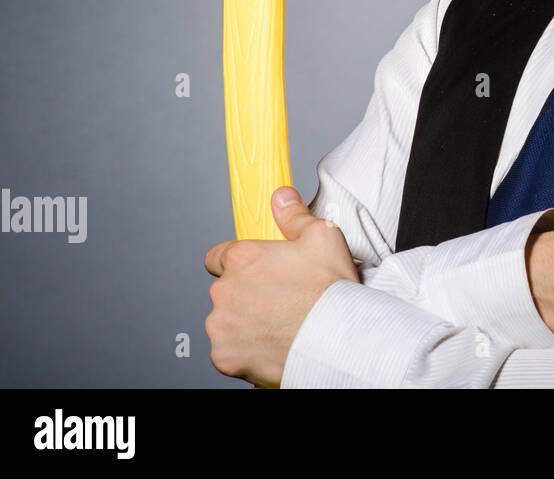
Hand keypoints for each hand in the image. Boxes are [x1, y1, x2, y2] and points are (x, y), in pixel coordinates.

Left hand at [204, 187, 358, 387]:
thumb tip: (280, 196)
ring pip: (226, 322)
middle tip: (278, 301)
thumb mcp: (322, 237)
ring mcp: (222, 326)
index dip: (237, 264)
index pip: (217, 257)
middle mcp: (224, 291)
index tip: (255, 272)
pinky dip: (245, 351)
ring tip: (279, 326)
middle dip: (246, 296)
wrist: (336, 339)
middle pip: (225, 292)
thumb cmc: (330, 290)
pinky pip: (229, 352)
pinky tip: (272, 345)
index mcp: (242, 259)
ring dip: (244, 324)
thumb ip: (294, 215)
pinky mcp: (225, 357)